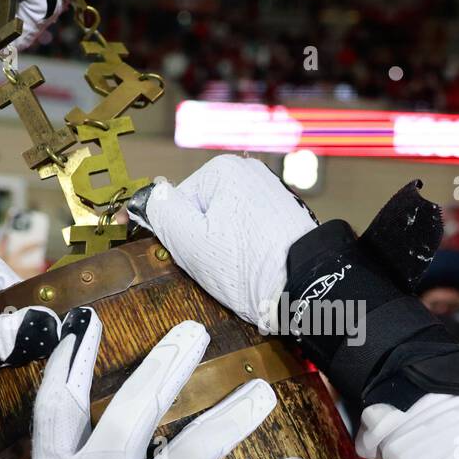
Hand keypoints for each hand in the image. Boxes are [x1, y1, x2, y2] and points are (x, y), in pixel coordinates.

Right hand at [135, 154, 458, 414]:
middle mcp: (251, 173)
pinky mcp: (287, 218)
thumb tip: (150, 195)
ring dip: (225, 250)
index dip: (177, 235)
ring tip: (240, 270)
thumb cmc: (249, 269)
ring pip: (226, 225)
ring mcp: (272, 194)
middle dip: (204, 242)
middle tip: (220, 267)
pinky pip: (250, 233)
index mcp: (224, 169)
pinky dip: (247, 252)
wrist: (308, 290)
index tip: (190, 257)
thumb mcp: (189, 242)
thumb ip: (161, 212)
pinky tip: (256, 269)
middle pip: (203, 212)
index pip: (178, 203)